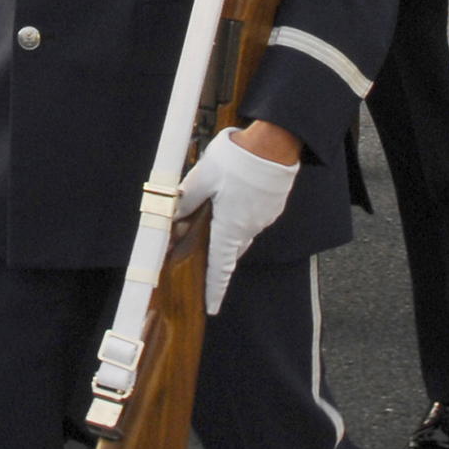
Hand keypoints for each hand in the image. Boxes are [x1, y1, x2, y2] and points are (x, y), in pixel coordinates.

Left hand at [176, 125, 300, 313]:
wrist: (275, 141)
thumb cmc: (238, 159)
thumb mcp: (202, 177)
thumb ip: (186, 199)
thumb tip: (173, 216)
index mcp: (230, 227)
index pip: (220, 267)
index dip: (215, 289)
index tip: (211, 307)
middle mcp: (249, 227)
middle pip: (229, 249)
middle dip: (217, 252)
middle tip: (202, 246)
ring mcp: (264, 217)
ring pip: (242, 230)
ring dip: (230, 226)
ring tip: (219, 204)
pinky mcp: (272, 205)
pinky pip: (254, 216)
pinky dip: (243, 211)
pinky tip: (236, 192)